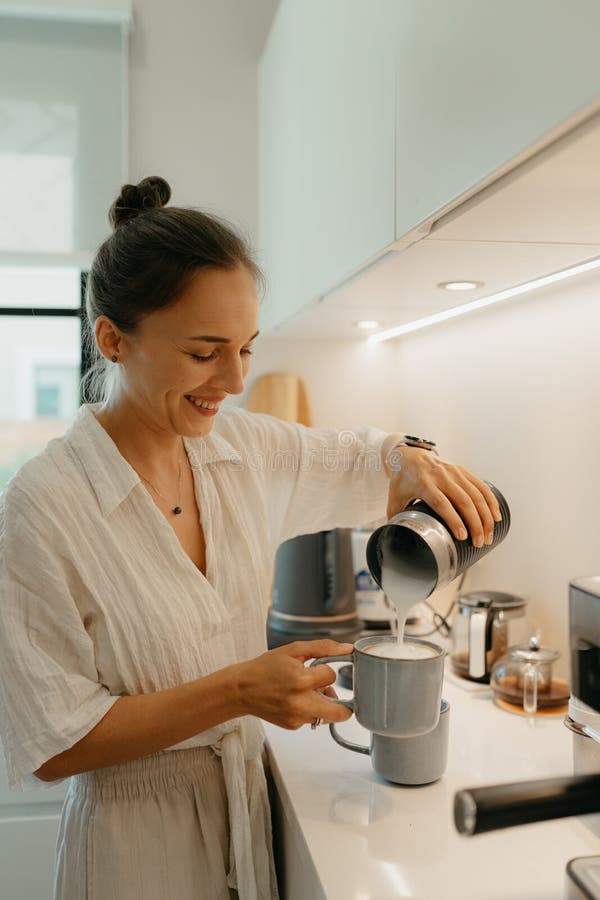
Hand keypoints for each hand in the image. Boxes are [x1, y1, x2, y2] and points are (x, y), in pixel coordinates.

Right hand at [233, 640, 353, 729]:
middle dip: (344, 704)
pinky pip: (312, 719)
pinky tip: (295, 700)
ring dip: (324, 704)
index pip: (331, 676)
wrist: (242, 689)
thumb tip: (347, 649)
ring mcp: (297, 718)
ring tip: (307, 692)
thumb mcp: (294, 650)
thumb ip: (323, 648)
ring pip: (326, 716)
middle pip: (341, 713)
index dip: (326, 670)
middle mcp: (301, 703)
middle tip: (334, 693)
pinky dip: (309, 710)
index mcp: (301, 680)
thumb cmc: (265, 667)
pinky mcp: (293, 726)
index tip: (317, 668)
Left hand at [385, 445, 501, 547]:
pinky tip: (496, 516)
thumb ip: (395, 518)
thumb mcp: (394, 498)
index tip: (463, 536)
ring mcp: (454, 472)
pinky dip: (490, 501)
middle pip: (464, 501)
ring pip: (476, 495)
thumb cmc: (402, 480)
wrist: (410, 455)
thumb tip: (394, 539)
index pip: (442, 503)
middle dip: (475, 524)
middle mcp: (441, 477)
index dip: (454, 520)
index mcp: (423, 484)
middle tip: (479, 542)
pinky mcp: (463, 471)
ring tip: (488, 536)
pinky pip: (481, 486)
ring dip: (485, 517)